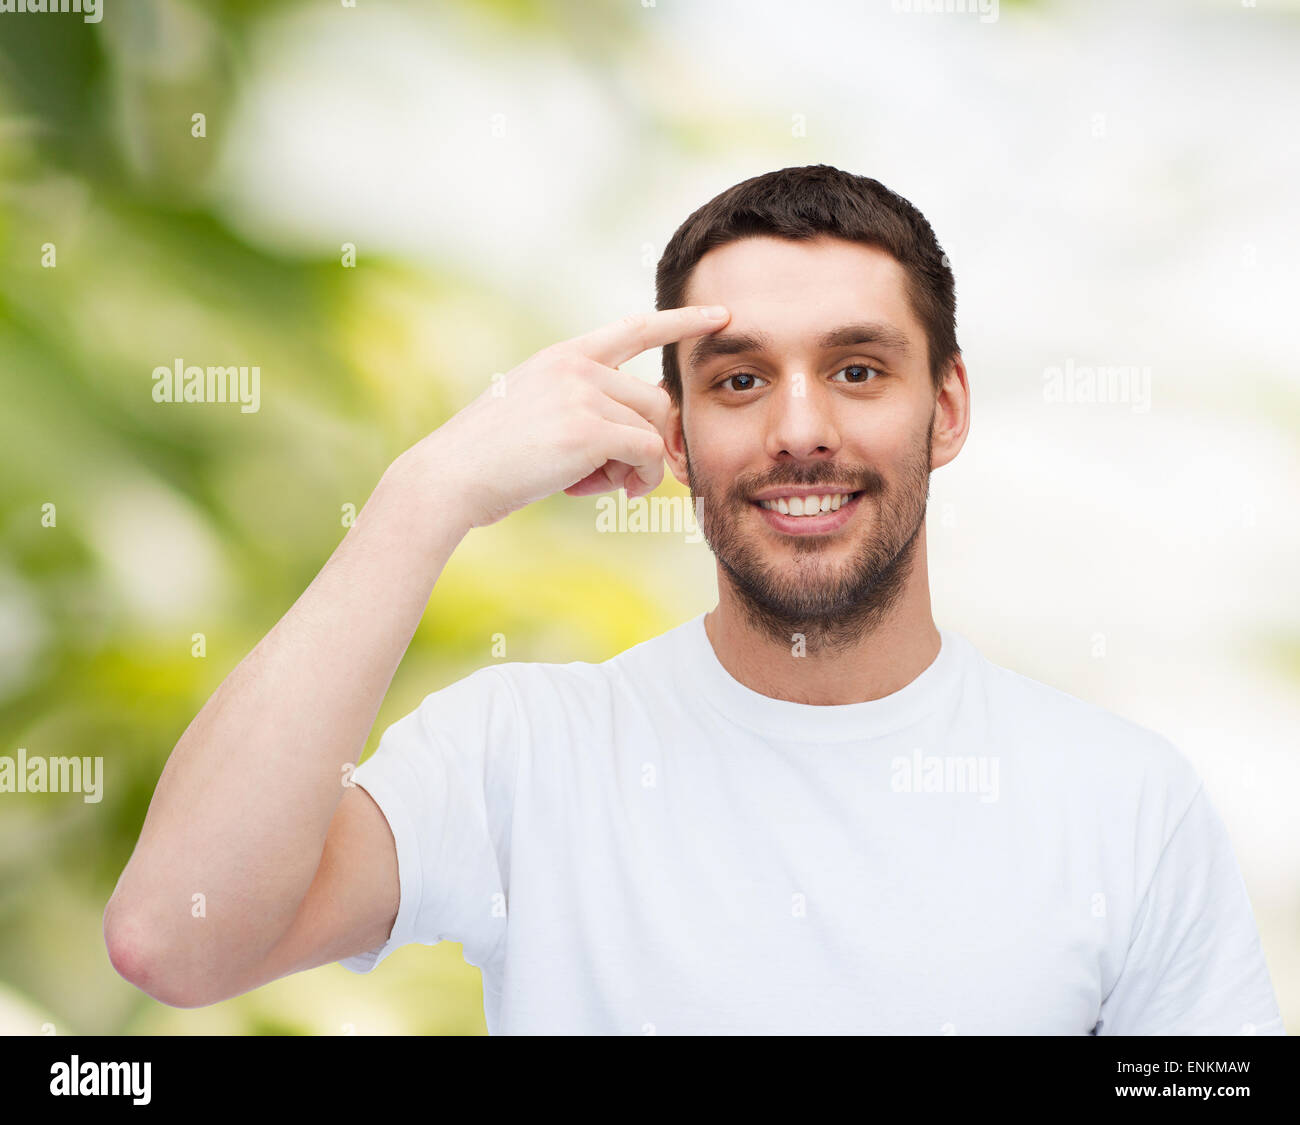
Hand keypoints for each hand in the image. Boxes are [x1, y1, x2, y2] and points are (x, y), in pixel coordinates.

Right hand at [411, 305, 730, 527]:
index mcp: (563, 357)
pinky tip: (614, 492)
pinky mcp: (589, 429)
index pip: (633, 328)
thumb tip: (638, 443)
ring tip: (605, 487)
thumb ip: (582, 409)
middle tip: (619, 478)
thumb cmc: (490, 459)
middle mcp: (576, 366)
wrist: (451, 476)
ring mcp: (582, 393)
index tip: (719, 315)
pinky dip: (639, 478)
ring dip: (639, 466)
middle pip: (652, 399)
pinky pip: (645, 453)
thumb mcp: (534, 414)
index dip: (680, 321)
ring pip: (650, 428)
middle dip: (646, 442)